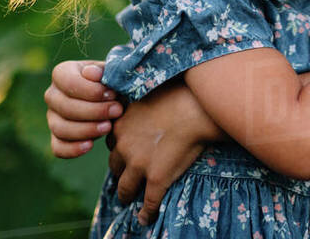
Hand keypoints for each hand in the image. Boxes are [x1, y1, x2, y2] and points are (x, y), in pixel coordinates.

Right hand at [45, 60, 121, 157]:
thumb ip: (104, 71)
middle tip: (117, 111)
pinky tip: (90, 145)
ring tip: (108, 127)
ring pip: (60, 128)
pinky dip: (72, 149)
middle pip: (64, 107)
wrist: (117, 100)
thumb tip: (90, 73)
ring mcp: (53, 117)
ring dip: (86, 130)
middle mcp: (53, 95)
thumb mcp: (112, 72)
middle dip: (93, 111)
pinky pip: (58, 147)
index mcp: (63, 73)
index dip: (91, 90)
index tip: (113, 94)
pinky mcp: (57, 137)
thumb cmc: (113, 82)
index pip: (68, 82)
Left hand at [108, 82, 215, 223]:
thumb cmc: (178, 94)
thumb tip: (140, 99)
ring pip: (124, 187)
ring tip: (129, 199)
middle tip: (127, 176)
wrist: (196, 108)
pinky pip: (148, 202)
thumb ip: (137, 101)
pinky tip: (146, 218)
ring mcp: (138, 165)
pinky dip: (145, 213)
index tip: (126, 153)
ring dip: (126, 194)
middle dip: (120, 172)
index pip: (112, 143)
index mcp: (120, 125)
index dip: (120, 149)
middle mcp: (124, 146)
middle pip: (114, 166)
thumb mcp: (148, 91)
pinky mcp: (156, 179)